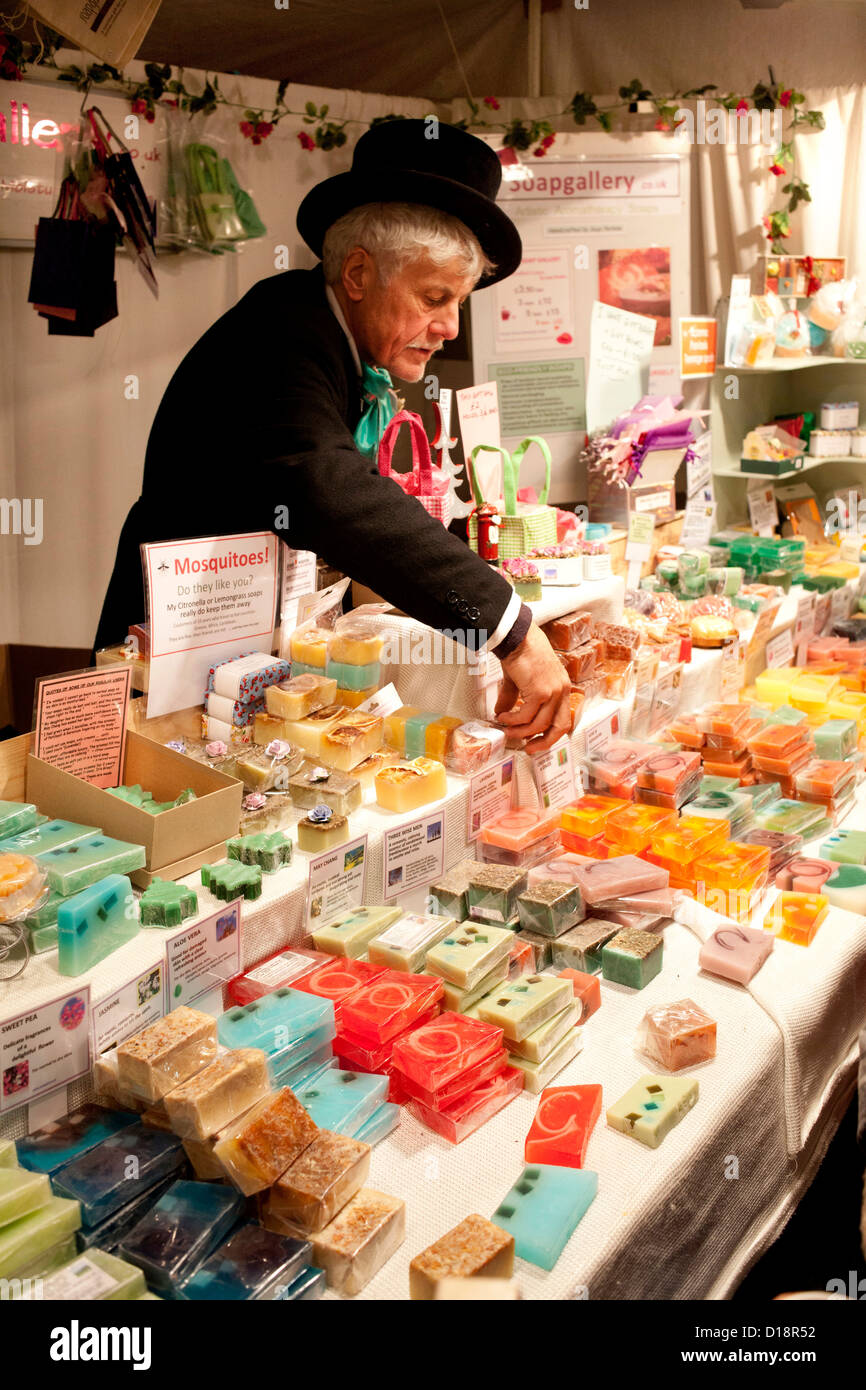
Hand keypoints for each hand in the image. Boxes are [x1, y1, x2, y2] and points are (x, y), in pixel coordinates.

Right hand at [495, 621, 572, 752]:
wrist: (517, 636)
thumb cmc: (520, 650)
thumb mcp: (519, 679)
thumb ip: (514, 698)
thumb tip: (502, 713)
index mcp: (561, 686)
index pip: (563, 717)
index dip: (551, 733)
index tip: (537, 741)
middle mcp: (561, 690)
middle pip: (559, 727)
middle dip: (543, 742)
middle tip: (528, 748)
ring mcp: (553, 691)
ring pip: (539, 724)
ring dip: (521, 730)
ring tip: (507, 728)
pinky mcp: (540, 692)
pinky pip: (526, 716)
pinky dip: (513, 720)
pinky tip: (503, 716)